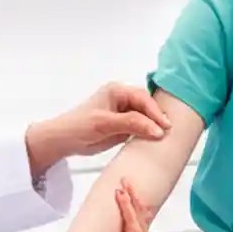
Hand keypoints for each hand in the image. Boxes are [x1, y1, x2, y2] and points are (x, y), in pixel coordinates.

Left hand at [27, 83, 170, 171]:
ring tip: (166, 137)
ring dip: (154, 126)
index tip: (164, 126)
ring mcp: (123, 112)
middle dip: (157, 117)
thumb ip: (131, 123)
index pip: (142, 98)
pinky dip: (147, 133)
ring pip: (145, 117)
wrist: (62, 141)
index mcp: (117, 91)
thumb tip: (157, 129)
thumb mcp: (105, 123)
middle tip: (169, 132)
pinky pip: (140, 127)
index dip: (154, 112)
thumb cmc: (78, 126)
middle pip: (146, 106)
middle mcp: (122, 99)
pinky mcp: (123, 126)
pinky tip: (155, 141)